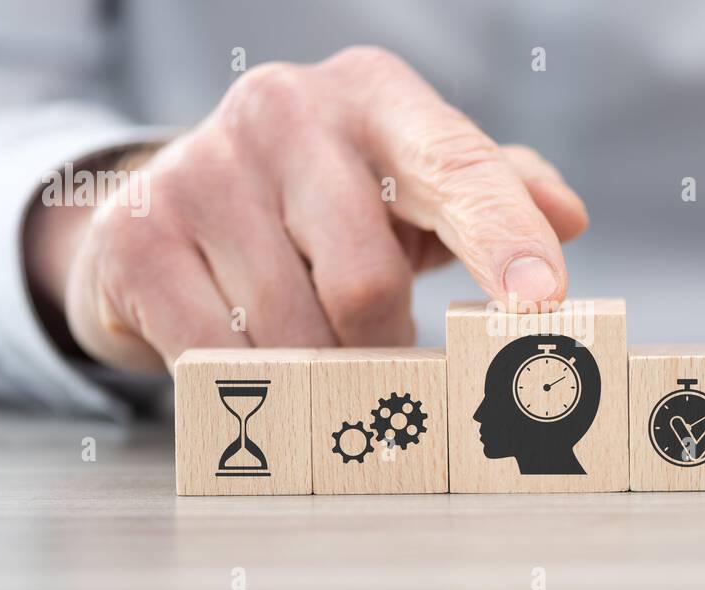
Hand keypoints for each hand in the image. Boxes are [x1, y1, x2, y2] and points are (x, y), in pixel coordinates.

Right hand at [25, 47, 587, 371]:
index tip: (544, 302)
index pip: (456, 166)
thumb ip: (495, 193)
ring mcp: (200, 168)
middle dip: (381, 344)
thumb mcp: (411, 185)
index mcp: (375, 97)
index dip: (504, 237)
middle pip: (367, 283)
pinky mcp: (136, 235)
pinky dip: (250, 377)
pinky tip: (244, 343)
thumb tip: (568, 215)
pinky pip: (219, 356)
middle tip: (374, 347)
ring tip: (305, 337)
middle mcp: (283, 111)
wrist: (175, 203)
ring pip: (295, 333)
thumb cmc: (326, 201)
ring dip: (316, 368)